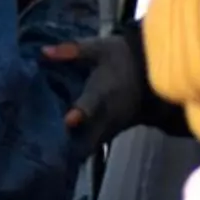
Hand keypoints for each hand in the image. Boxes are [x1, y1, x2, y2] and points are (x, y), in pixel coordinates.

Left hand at [45, 30, 151, 145]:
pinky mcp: (115, 132)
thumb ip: (72, 51)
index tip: (69, 120)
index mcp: (103, 92)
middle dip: (67, 144)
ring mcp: (113, 126)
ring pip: (91, 145)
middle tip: (41, 146)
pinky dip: (81, 147)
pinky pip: (96, 144)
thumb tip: (43, 51)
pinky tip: (61, 147)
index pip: (93, 104)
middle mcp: (108, 114)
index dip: (82, 112)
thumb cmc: (126, 59)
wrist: (157, 74)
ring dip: (72, 149)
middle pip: (88, 137)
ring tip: (45, 150)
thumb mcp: (101, 48)